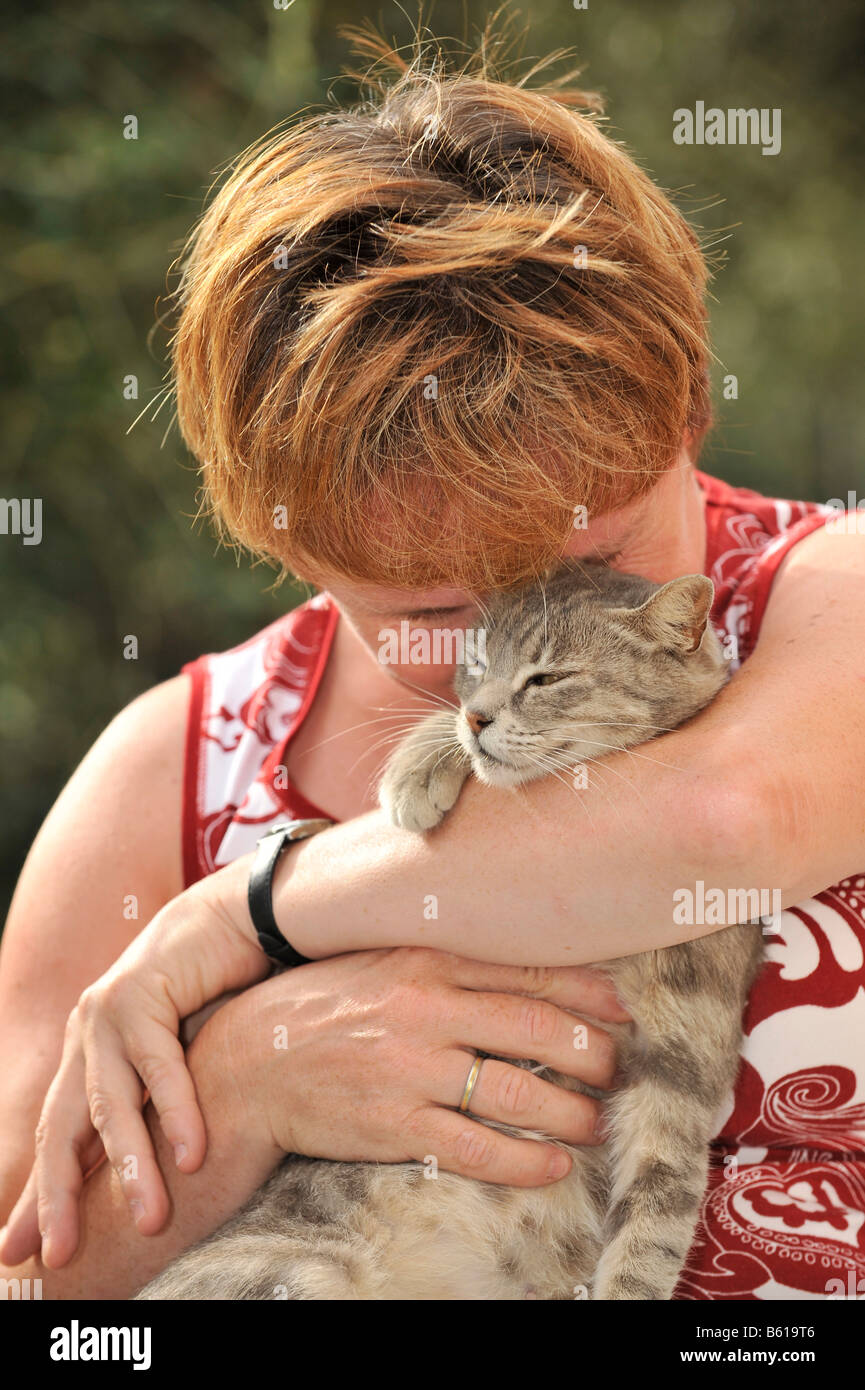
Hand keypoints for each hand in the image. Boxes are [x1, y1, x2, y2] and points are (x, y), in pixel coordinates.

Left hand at [0, 857, 266, 1269]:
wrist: (232, 917)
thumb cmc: (212, 990)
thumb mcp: (173, 1056)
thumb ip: (151, 1101)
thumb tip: (156, 1169)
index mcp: (87, 1055)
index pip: (55, 1137)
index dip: (40, 1195)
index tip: (18, 1251)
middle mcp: (85, 1036)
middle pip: (61, 1130)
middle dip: (57, 1196)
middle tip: (56, 1254)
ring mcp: (107, 1014)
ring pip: (111, 1106)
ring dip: (132, 1168)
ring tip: (151, 1218)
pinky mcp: (142, 993)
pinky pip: (159, 1067)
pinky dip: (176, 1112)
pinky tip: (191, 1154)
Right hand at [222, 945, 628, 1184]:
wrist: (247, 1061)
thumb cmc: (322, 1005)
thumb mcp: (382, 962)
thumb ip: (445, 961)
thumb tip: (519, 973)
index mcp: (426, 960)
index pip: (527, 971)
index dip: (588, 993)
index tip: (624, 1011)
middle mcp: (425, 1008)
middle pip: (536, 1027)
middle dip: (592, 1054)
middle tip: (617, 1071)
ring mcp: (410, 1069)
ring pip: (516, 1092)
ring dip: (571, 1112)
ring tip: (596, 1122)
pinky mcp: (394, 1124)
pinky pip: (477, 1147)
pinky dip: (525, 1161)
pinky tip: (552, 1166)